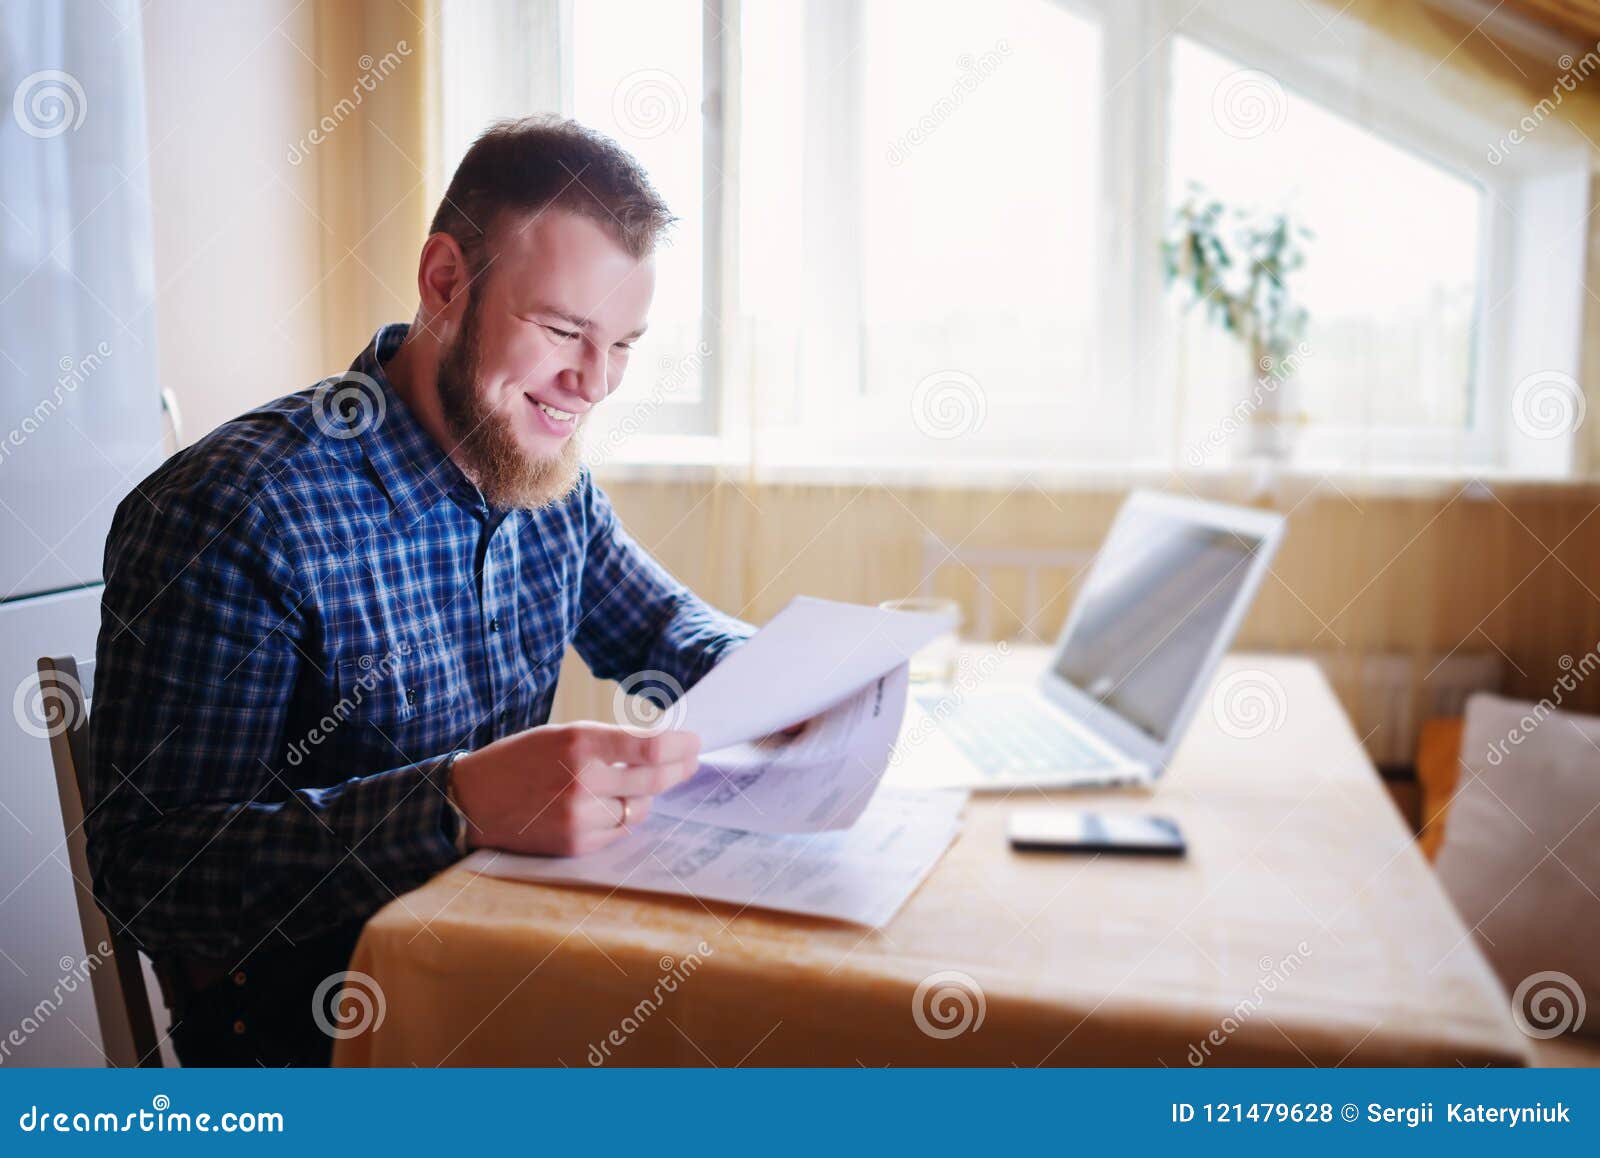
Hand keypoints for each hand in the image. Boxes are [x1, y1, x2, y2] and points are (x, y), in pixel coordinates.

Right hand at [448, 722, 699, 856]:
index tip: (694, 742)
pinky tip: (610, 806)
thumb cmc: (518, 761)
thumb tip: (660, 749)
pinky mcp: (576, 845)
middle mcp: (582, 780)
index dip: (680, 746)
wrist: (471, 802)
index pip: (649, 748)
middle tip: (690, 761)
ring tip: (638, 785)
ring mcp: (579, 817)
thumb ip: (608, 741)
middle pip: (653, 779)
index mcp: (578, 742)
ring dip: (646, 796)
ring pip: (639, 808)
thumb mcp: (560, 735)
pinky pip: (618, 831)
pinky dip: (621, 817)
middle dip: (679, 769)